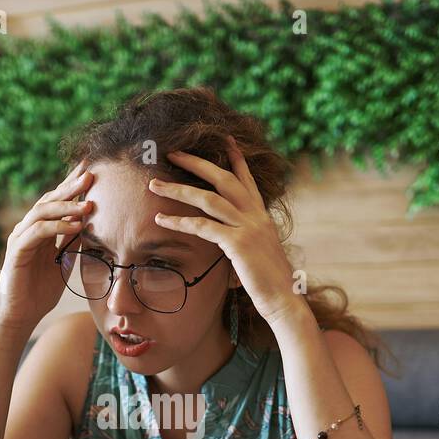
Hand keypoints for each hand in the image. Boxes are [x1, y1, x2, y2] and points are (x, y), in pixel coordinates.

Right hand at [0, 159, 93, 332]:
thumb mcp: (65, 262)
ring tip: (88, 204)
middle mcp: (28, 228)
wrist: (22, 314)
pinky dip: (57, 227)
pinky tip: (75, 226)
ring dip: (66, 206)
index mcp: (41, 229)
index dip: (72, 184)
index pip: (57, 200)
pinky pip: (38, 232)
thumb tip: (91, 224)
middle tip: (90, 175)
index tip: (91, 170)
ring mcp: (21, 237)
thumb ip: (73, 242)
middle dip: (70, 187)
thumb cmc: (41, 290)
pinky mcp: (17, 250)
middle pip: (49, 199)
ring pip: (42, 212)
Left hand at [149, 136, 303, 326]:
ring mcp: (248, 228)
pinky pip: (203, 227)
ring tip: (154, 186)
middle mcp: (256, 216)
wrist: (284, 300)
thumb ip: (247, 238)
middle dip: (196, 163)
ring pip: (208, 199)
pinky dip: (179, 222)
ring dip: (178, 190)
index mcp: (262, 216)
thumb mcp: (260, 253)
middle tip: (173, 153)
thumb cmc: (269, 282)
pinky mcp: (238, 244)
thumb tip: (233, 237)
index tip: (225, 138)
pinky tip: (161, 221)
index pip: (247, 180)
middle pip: (223, 179)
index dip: (236, 158)